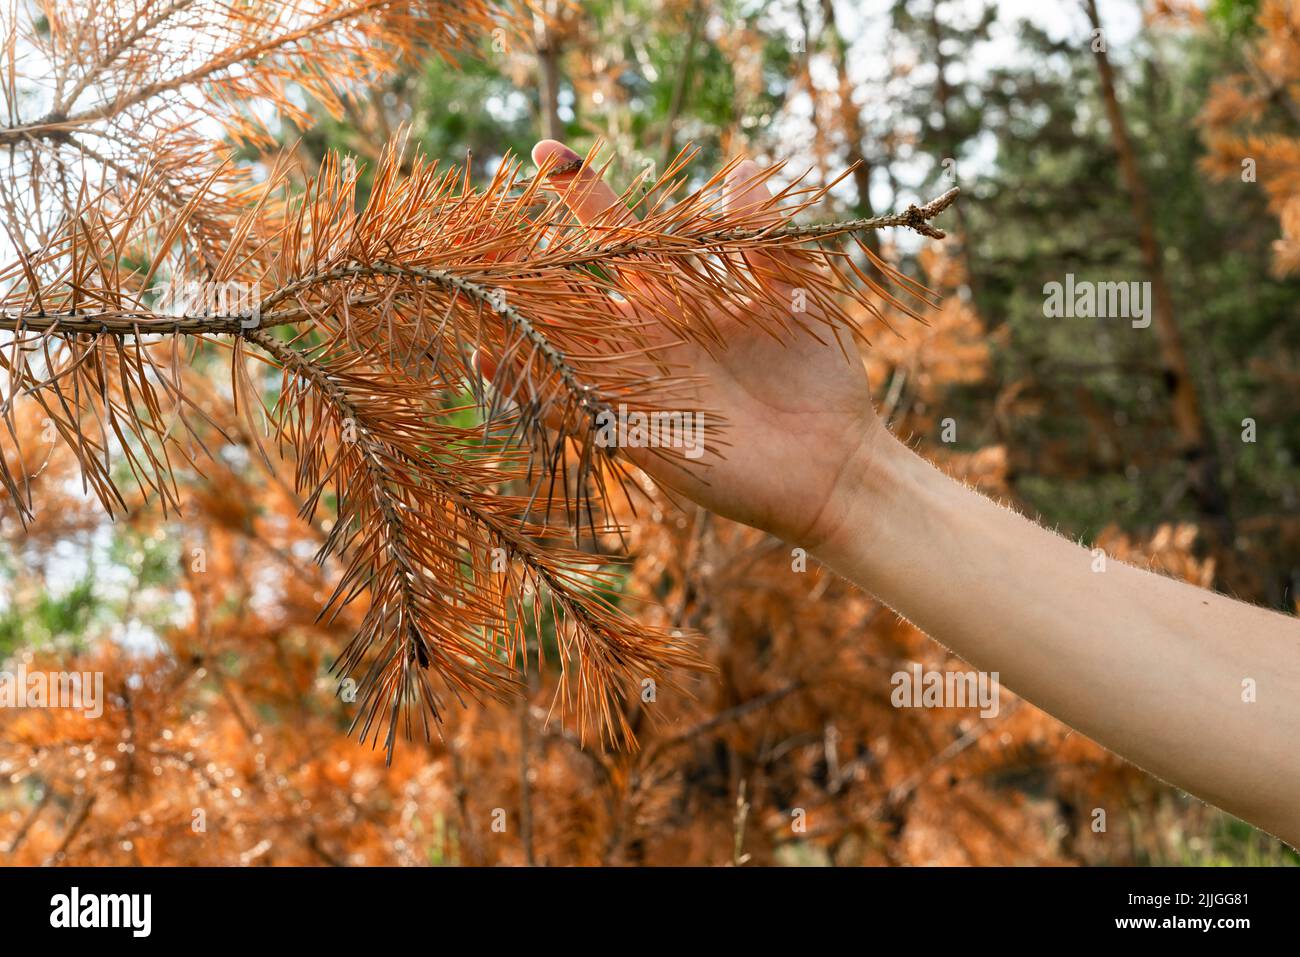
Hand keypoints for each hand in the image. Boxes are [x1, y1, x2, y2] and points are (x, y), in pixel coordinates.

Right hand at [530, 139, 886, 550]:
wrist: (838, 461)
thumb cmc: (820, 376)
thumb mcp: (797, 293)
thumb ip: (765, 236)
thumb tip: (743, 168)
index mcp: (680, 298)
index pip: (620, 236)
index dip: (583, 195)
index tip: (547, 152)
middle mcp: (647, 337)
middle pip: (575, 291)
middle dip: (534, 262)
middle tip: (489, 231)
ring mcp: (638, 384)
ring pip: (561, 346)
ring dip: (518, 322)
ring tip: (471, 291)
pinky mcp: (636, 435)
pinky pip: (571, 409)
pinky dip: (530, 389)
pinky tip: (493, 362)